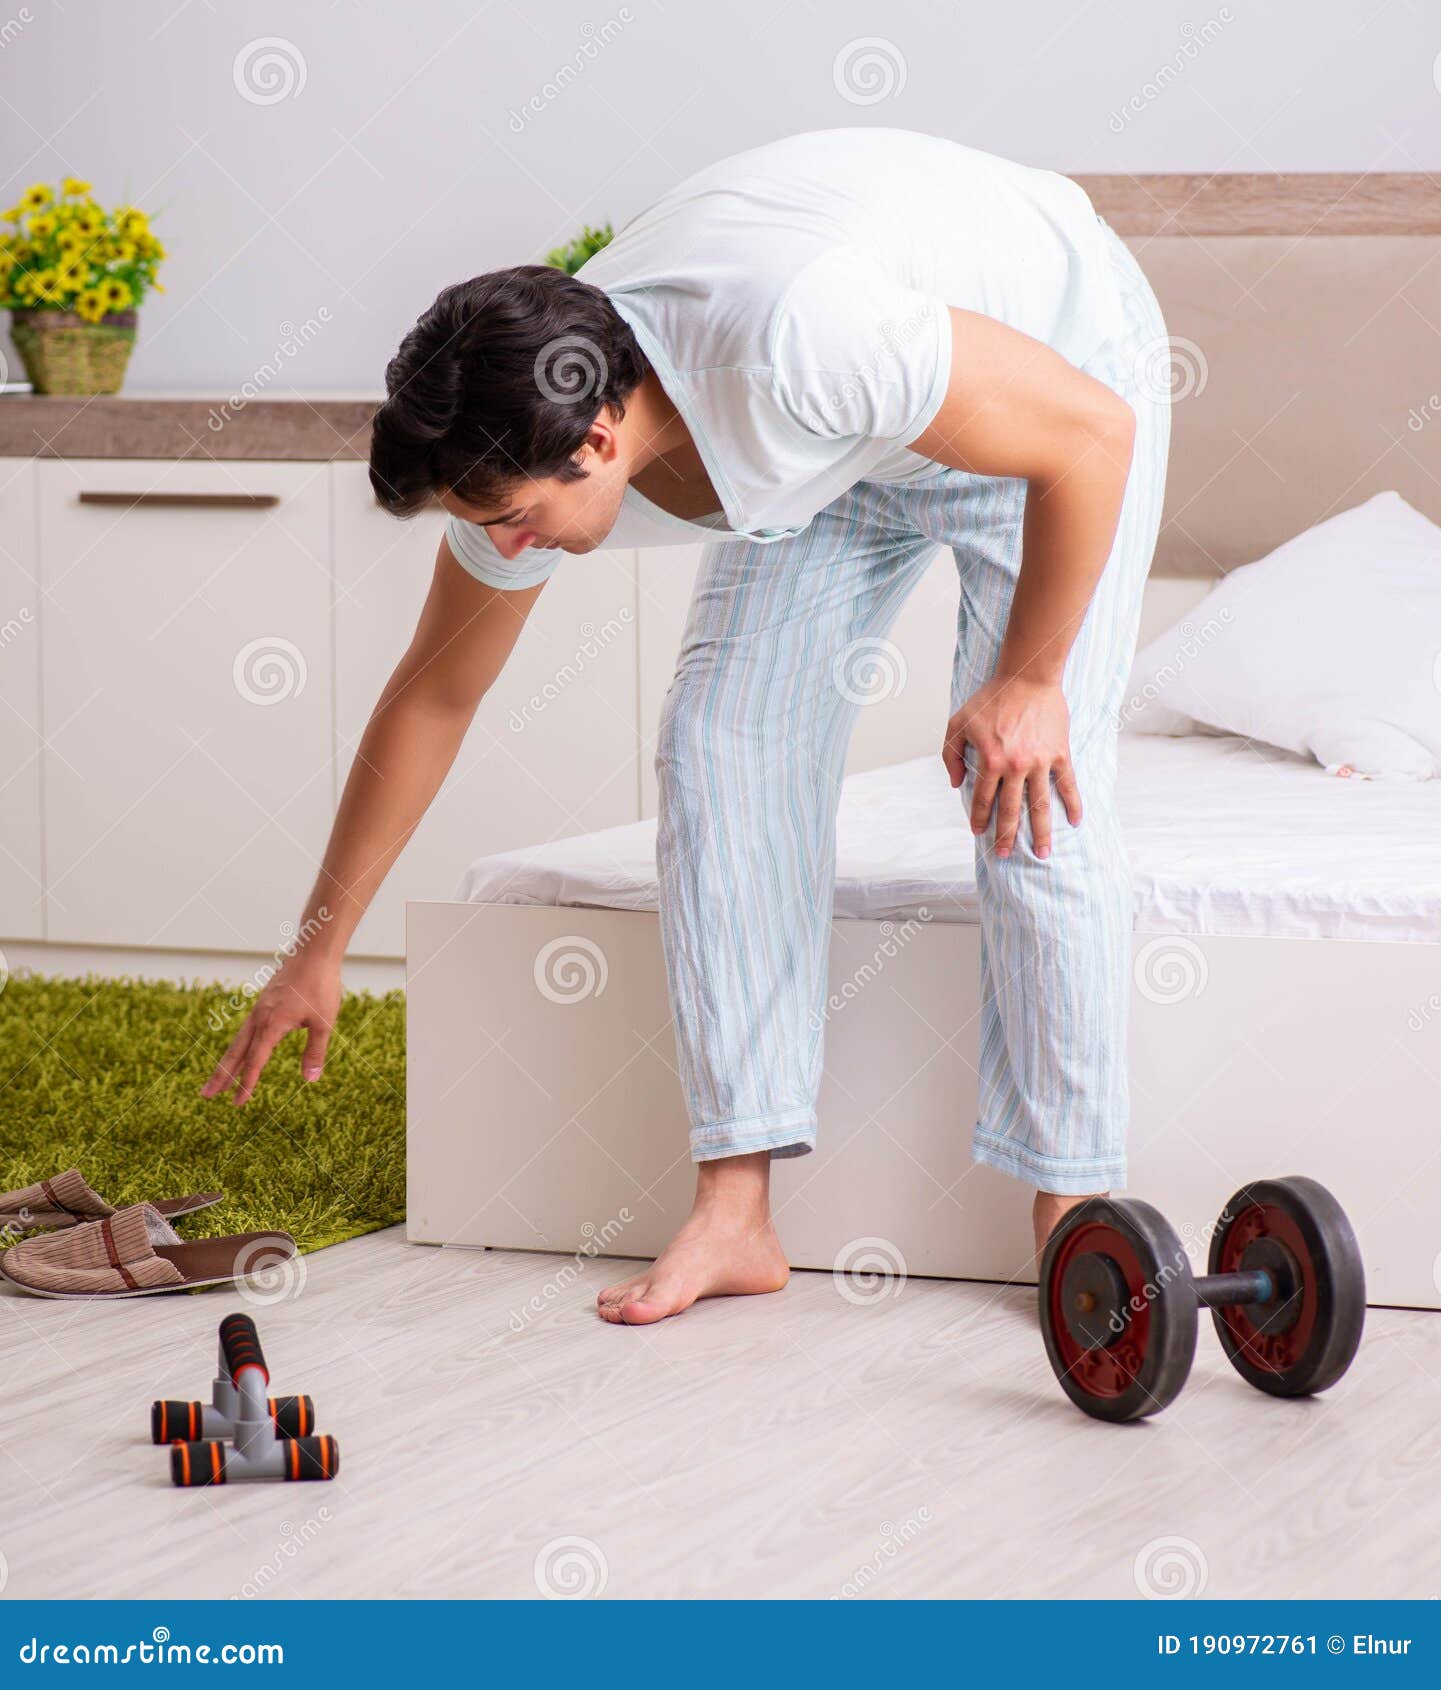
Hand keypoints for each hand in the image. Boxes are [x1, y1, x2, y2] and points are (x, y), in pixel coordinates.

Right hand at [200, 952, 341, 1105]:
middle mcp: (259, 1018)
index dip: (246, 1084)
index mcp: (271, 1025)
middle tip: (205, 1095)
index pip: (255, 1061)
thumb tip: (310, 1080)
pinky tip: (242, 1050)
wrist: (313, 951)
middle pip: (236, 1052)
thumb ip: (315, 1051)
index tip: (236, 1104)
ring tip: (217, 1079)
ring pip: (239, 1040)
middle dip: (221, 1075)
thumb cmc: (321, 985)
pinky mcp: (264, 1001)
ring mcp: (260, 1009)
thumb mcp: (324, 1022)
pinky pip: (247, 1029)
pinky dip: (240, 1045)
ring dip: (228, 1061)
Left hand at [941, 675, 1081, 858]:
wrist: (1027, 677)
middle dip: (1006, 836)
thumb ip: (951, 755)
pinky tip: (1074, 822)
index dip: (980, 819)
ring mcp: (1040, 762)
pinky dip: (1073, 803)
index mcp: (990, 761)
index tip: (978, 834)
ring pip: (1040, 805)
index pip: (984, 799)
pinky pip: (1068, 784)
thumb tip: (957, 785)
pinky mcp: (1059, 753)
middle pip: (1011, 810)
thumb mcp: (958, 723)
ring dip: (1040, 832)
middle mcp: (1015, 766)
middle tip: (1004, 855)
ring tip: (1042, 854)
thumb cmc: (990, 699)